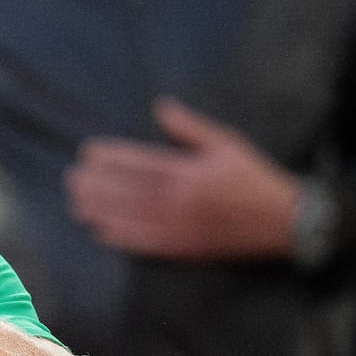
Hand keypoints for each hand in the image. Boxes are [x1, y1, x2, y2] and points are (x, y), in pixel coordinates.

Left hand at [67, 97, 300, 260]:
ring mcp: (180, 227)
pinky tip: (99, 231)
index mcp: (189, 172)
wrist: (283, 221)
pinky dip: (120, 238)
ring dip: (99, 210)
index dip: (110, 158)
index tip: (87, 153)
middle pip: (127, 191)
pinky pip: (144, 244)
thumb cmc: (253, 178)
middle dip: (96, 184)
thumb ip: (190, 128)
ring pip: (129, 217)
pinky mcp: (183, 248)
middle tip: (71, 178)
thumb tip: (161, 106)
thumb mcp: (227, 144)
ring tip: (75, 202)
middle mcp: (180, 200)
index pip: (139, 163)